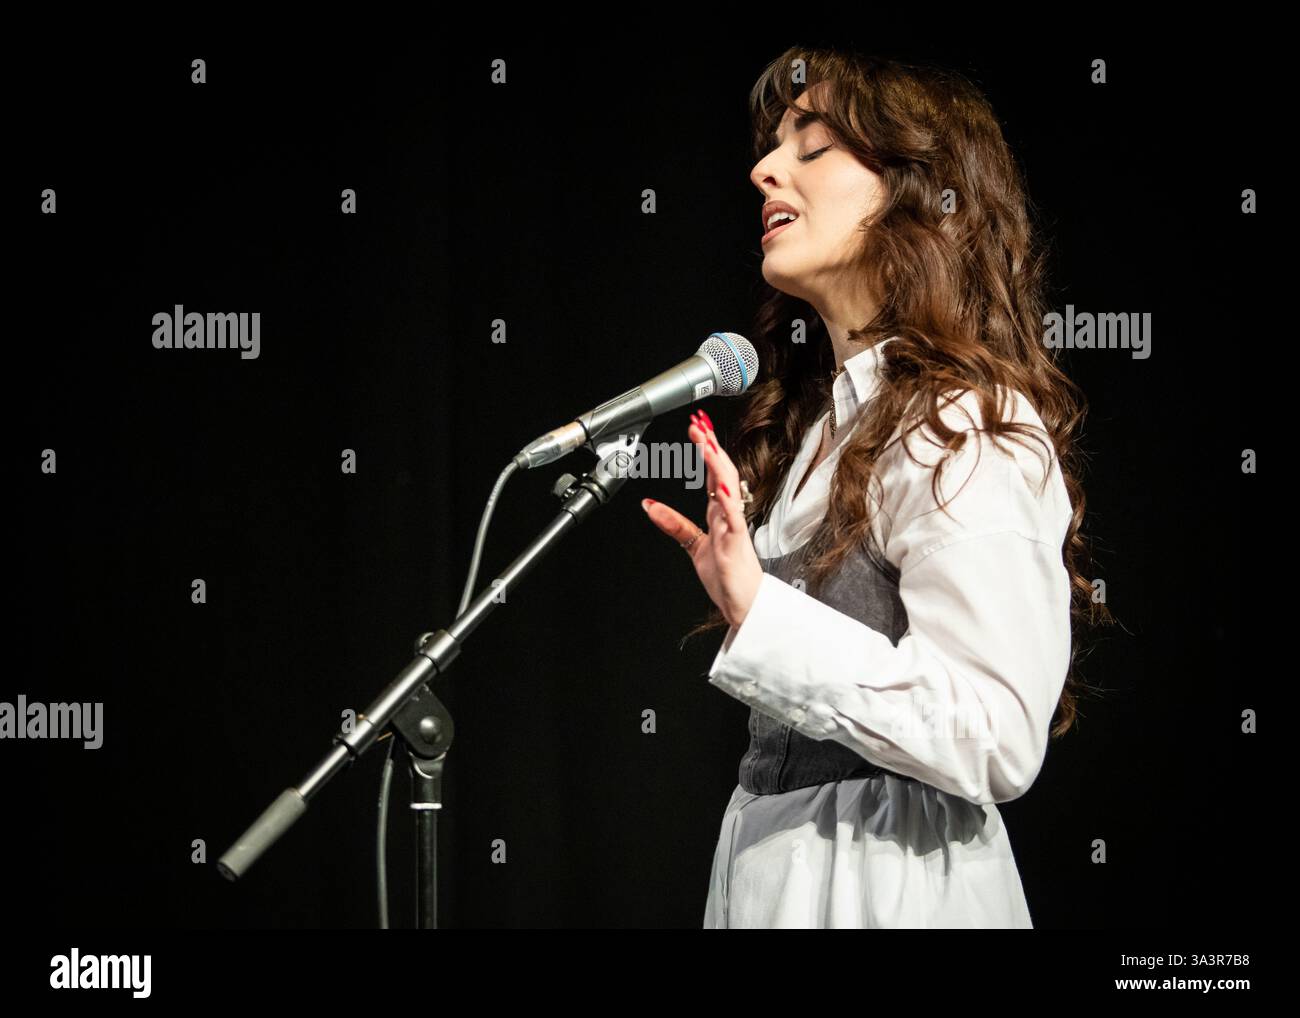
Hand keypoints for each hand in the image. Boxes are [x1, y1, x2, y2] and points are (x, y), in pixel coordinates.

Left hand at [641, 409, 763, 628]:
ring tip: (707, 444)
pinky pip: (734, 520)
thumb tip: (648, 505)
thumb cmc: (727, 577)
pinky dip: (727, 503)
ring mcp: (734, 527)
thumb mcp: (693, 546)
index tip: (696, 426)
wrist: (745, 606)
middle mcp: (728, 514)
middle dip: (710, 447)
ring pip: (729, 489)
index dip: (705, 448)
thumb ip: (673, 524)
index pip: (713, 472)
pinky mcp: (737, 545)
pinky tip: (720, 487)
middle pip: (721, 472)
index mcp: (719, 512)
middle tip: (698, 424)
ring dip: (717, 465)